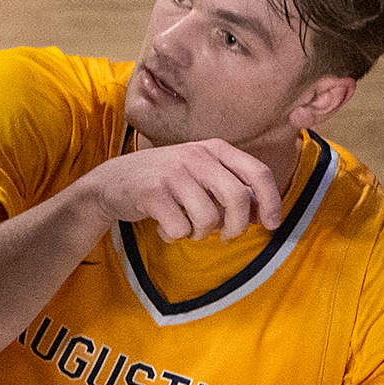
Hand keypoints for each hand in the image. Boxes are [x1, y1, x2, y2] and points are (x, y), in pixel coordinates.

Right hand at [77, 139, 283, 240]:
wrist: (111, 182)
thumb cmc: (164, 182)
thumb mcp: (200, 174)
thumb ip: (231, 188)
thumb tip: (266, 215)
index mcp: (214, 148)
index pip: (258, 173)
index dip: (271, 202)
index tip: (272, 224)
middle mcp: (196, 156)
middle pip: (238, 198)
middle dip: (237, 226)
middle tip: (226, 236)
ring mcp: (173, 173)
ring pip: (209, 218)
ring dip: (200, 233)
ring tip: (186, 228)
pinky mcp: (152, 192)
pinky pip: (180, 228)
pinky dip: (174, 235)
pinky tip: (164, 227)